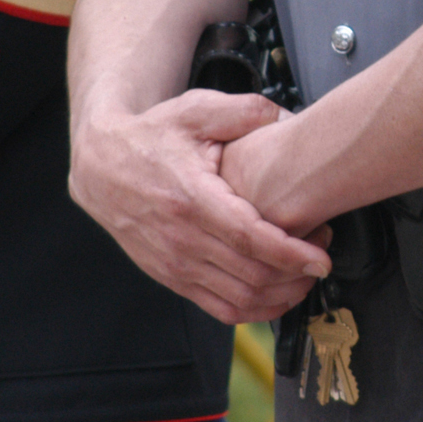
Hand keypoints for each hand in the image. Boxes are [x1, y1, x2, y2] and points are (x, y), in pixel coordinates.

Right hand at [69, 89, 331, 323]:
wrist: (101, 166)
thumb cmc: (151, 138)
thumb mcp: (195, 111)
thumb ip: (245, 111)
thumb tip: (288, 118)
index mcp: (191, 198)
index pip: (249, 238)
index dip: (290, 254)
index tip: (321, 257)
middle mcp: (181, 239)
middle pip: (251, 275)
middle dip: (295, 275)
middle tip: (320, 257)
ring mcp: (174, 265)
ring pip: (239, 299)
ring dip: (280, 297)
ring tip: (304, 278)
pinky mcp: (171, 279)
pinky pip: (220, 310)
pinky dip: (254, 310)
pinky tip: (276, 295)